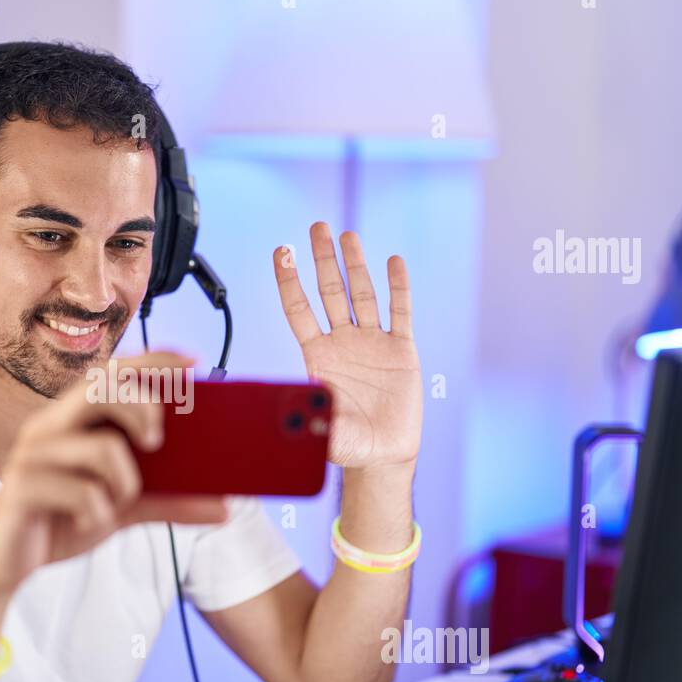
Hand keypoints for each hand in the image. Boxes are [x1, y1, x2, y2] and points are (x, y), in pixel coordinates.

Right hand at [0, 351, 229, 595]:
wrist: (5, 563)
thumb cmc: (61, 519)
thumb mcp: (122, 508)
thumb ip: (169, 502)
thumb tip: (226, 508)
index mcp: (71, 419)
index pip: (113, 372)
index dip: (152, 361)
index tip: (193, 361)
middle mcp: (49, 426)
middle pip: (102, 389)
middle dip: (143, 409)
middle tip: (156, 443)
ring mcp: (32, 455)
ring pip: (101, 449)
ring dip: (125, 483)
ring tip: (116, 502)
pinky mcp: (22, 489)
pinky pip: (82, 494)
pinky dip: (97, 514)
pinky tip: (84, 523)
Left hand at [272, 222, 421, 471]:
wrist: (383, 453)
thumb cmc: (347, 444)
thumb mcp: (321, 431)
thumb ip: (311, 417)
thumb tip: (295, 407)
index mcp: (318, 356)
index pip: (299, 310)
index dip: (289, 281)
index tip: (281, 251)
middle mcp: (343, 342)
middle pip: (331, 292)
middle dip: (323, 259)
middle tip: (317, 227)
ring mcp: (372, 342)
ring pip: (363, 295)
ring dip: (356, 265)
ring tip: (348, 236)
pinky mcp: (401, 349)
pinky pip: (400, 312)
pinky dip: (398, 287)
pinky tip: (393, 262)